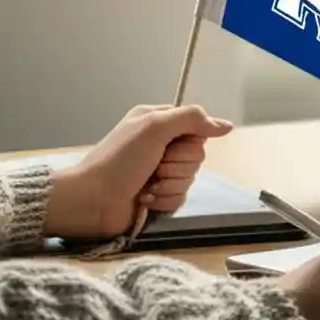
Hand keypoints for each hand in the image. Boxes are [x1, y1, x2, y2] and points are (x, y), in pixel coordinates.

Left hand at [44, 104, 232, 238]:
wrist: (92, 200)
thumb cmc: (119, 160)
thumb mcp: (154, 127)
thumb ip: (192, 119)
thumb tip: (226, 125)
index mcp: (157, 123)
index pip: (196, 126)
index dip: (191, 137)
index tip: (173, 142)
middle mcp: (159, 145)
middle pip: (196, 154)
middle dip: (178, 163)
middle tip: (156, 165)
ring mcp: (159, 172)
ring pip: (190, 177)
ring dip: (170, 183)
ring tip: (148, 184)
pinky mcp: (158, 196)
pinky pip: (180, 197)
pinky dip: (164, 199)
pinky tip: (145, 199)